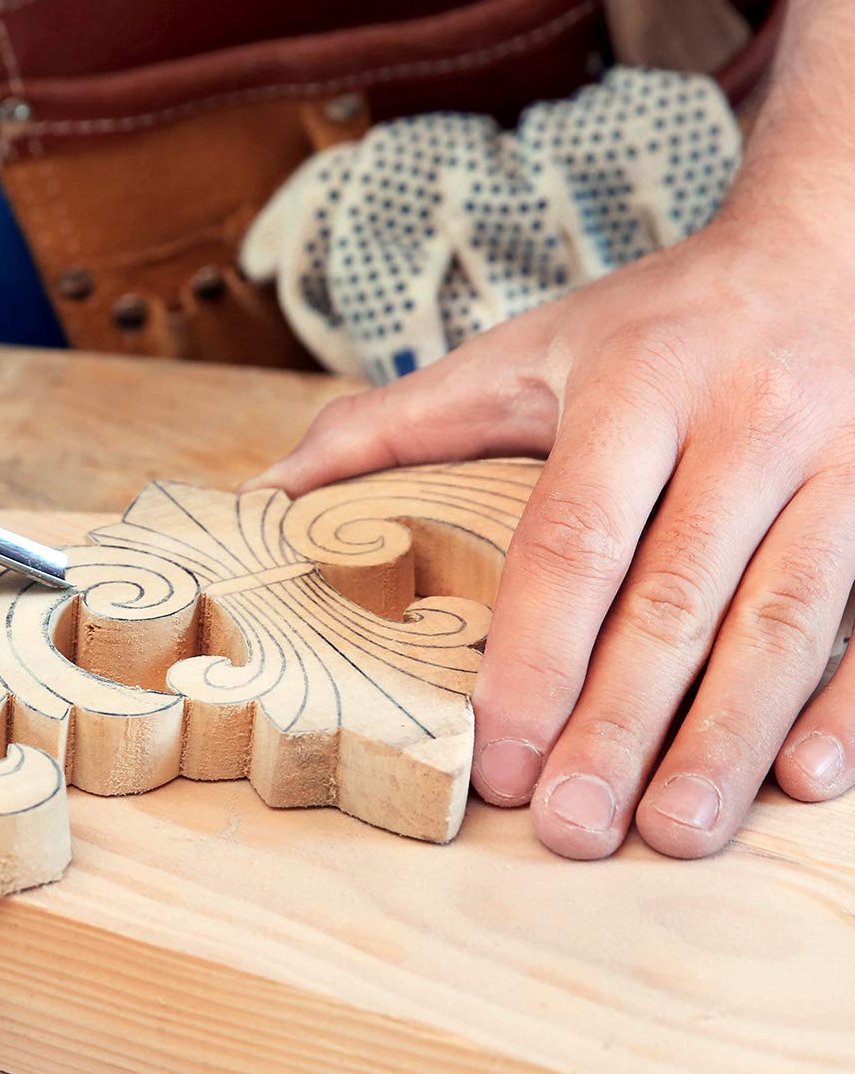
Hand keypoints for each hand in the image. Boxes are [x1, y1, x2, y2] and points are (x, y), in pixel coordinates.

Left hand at [245, 202, 854, 858]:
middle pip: (677, 597)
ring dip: (728, 735)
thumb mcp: (529, 349)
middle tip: (573, 830)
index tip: (500, 760)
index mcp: (639, 388)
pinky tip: (803, 780)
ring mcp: (843, 467)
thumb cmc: (661, 321)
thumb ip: (402, 421)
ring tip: (675, 832)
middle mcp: (747, 424)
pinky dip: (844, 700)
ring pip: (783, 619)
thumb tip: (275, 487)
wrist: (838, 242)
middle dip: (621, 724)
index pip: (575, 539)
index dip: (535, 658)